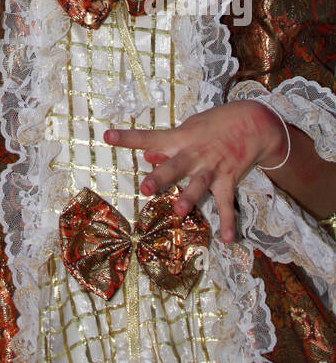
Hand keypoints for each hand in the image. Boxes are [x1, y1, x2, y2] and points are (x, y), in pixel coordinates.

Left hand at [105, 101, 288, 242]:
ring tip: (178, 211)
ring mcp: (212, 168)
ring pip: (198, 185)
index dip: (128, 138)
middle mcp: (194, 154)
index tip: (107, 136)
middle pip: (174, 166)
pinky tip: (228, 239)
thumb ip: (167, 146)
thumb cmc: (216, 124)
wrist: (254, 123)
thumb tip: (147, 157)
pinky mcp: (228, 180)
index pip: (149, 137)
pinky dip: (228, 222)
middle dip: (160, 177)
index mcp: (180, 138)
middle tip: (144, 187)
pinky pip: (226, 204)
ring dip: (188, 198)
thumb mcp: (189, 128)